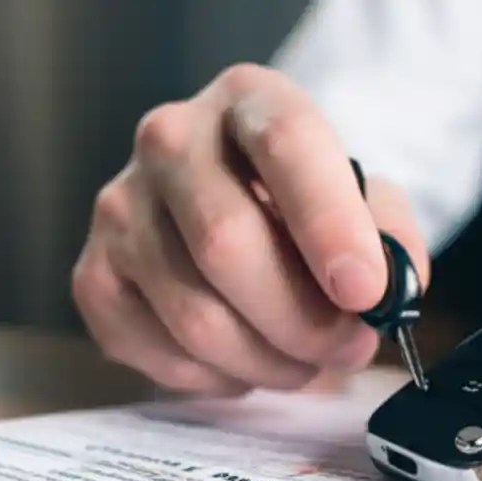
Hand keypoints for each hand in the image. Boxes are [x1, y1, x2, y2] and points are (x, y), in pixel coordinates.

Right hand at [73, 64, 428, 395]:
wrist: (231, 208)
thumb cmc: (303, 208)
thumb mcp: (364, 200)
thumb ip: (388, 238)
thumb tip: (385, 296)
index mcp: (247, 100)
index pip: (284, 143)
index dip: (328, 224)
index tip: (365, 292)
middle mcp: (170, 141)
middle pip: (225, 243)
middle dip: (302, 320)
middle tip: (348, 348)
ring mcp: (120, 209)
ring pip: (194, 316)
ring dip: (268, 362)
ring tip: (304, 361)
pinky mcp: (94, 276)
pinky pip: (159, 353)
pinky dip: (217, 378)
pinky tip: (242, 361)